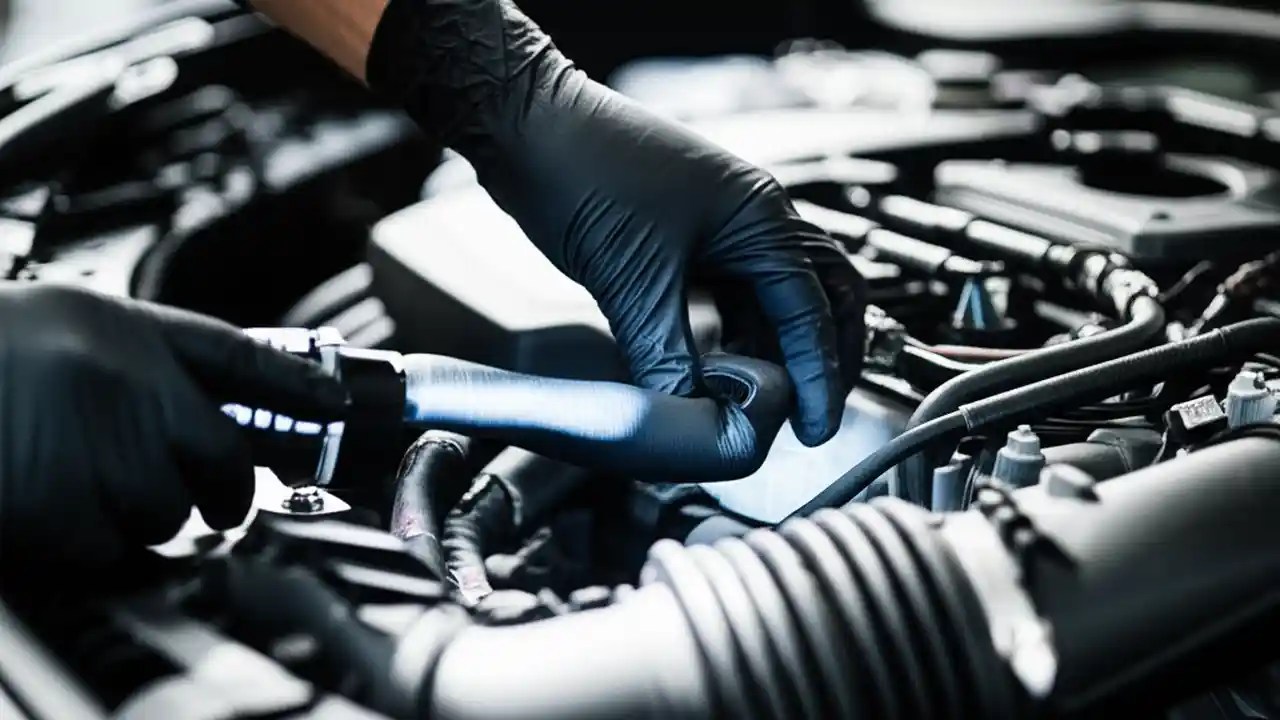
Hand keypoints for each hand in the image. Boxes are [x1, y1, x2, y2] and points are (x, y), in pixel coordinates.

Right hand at [0, 284, 346, 571]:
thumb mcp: (71, 325)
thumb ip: (153, 358)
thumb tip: (230, 409)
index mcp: (125, 332)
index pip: (242, 359)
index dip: (299, 387)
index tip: (335, 405)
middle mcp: (125, 385)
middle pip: (222, 463)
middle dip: (215, 492)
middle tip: (194, 499)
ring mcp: (93, 449)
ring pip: (170, 516)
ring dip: (143, 521)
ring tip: (80, 486)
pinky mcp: (53, 511)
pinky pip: (113, 554)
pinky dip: (93, 551)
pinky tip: (51, 512)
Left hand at [367, 0, 865, 445]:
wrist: (524, 126)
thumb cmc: (582, 169)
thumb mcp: (632, 280)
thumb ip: (668, 357)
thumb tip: (692, 420)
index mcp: (760, 218)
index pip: (811, 312)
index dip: (818, 378)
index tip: (814, 428)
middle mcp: (752, 219)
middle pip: (818, 297)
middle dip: (823, 356)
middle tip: (812, 412)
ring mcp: (721, 225)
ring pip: (772, 299)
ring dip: (773, 349)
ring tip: (761, 402)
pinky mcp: (686, 238)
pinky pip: (731, 294)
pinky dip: (735, 333)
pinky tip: (718, 367)